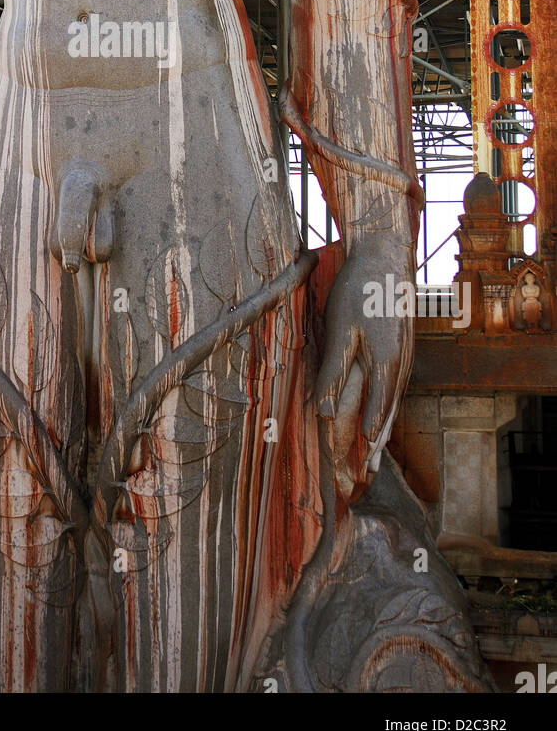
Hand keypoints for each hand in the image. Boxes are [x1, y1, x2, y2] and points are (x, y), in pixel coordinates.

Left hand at [314, 235, 414, 489]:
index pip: (373, 413)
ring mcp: (405, 355)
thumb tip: (324, 411)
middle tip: (362, 474)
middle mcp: (399, 365)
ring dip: (381, 428)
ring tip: (372, 456)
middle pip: (385, 413)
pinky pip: (395, 385)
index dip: (363, 441)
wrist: (385, 256)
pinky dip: (388, 405)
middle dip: (372, 444)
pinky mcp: (404, 346)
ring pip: (393, 400)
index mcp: (385, 364)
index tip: (356, 469)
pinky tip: (383, 411)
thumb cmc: (358, 290)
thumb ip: (334, 373)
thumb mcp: (340, 331)